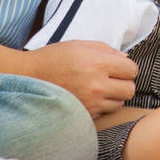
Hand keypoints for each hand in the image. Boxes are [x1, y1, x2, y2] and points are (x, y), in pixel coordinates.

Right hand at [22, 40, 137, 118]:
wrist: (28, 78)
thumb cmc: (53, 58)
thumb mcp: (79, 45)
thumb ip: (105, 50)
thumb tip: (125, 59)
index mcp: (97, 64)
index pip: (131, 70)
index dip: (127, 68)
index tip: (119, 67)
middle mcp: (96, 85)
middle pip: (130, 90)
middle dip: (124, 83)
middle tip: (112, 79)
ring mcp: (90, 103)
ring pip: (119, 103)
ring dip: (114, 96)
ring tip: (99, 88)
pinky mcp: (84, 115)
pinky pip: (104, 113)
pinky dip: (101, 106)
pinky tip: (89, 97)